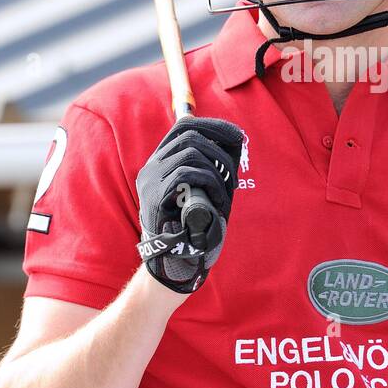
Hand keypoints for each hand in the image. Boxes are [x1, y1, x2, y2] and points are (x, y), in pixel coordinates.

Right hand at [135, 116, 243, 293]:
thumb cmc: (194, 226)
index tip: (237, 135)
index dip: (212, 126)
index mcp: (161, 162)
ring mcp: (150, 180)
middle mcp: (151, 167)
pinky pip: (187, 173)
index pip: (183, 126)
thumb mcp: (205, 190)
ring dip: (217, 169)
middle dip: (219, 147)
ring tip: (224, 191)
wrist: (174, 261)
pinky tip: (218, 198)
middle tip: (234, 170)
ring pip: (191, 152)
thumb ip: (214, 167)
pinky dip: (210, 182)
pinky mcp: (154, 196)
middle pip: (188, 134)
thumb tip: (236, 140)